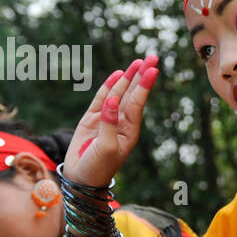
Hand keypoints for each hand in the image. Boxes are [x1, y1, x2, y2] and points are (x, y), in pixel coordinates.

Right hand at [62, 55, 159, 185]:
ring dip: (128, 78)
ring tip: (138, 62)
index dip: (145, 85)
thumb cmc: (98, 167)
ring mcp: (106, 119)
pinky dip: (109, 86)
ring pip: (118, 93)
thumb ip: (109, 124)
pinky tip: (118, 75)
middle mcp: (121, 122)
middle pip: (133, 94)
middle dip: (142, 76)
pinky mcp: (91, 120)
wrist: (82, 179)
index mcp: (130, 130)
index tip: (154, 69)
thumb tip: (112, 100)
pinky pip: (101, 99)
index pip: (138, 103)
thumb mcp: (106, 148)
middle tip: (152, 57)